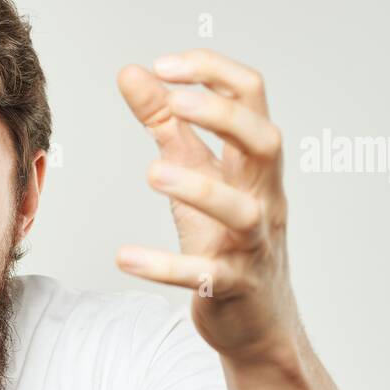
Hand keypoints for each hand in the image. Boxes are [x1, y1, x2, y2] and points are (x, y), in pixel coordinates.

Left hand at [115, 49, 297, 365]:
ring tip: (152, 173)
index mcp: (254, 163)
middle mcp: (264, 197)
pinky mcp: (235, 287)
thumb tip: (132, 71)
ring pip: (243, 210)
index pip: (252, 96)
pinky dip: (165, 266)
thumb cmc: (226, 239)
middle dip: (222, 115)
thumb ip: (165, 124)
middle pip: (264, 141)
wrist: (257, 324)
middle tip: (173, 102)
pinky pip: (206, 275)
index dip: (212, 73)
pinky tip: (124, 257)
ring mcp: (255, 244)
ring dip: (199, 188)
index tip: (164, 65)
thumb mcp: (197, 174)